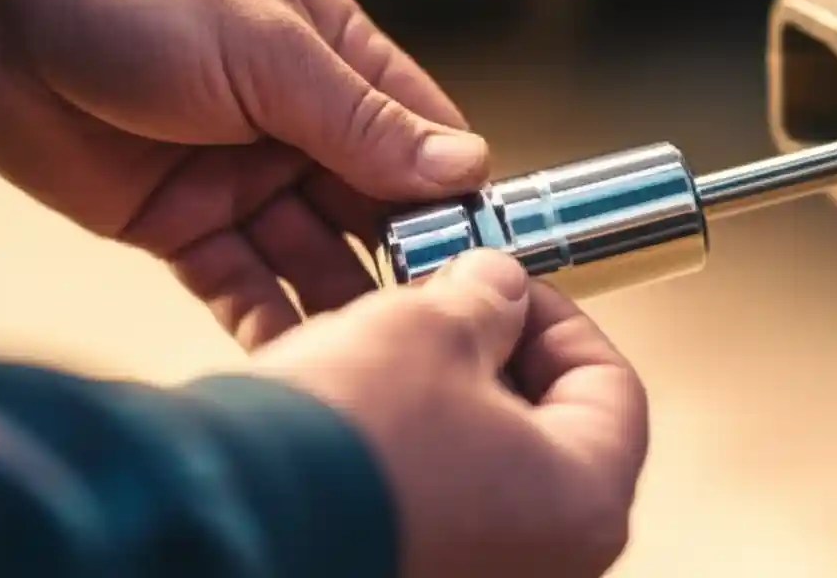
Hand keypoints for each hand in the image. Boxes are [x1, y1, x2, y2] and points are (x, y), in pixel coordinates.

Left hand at [0, 0, 487, 345]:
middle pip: (378, 209)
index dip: (457, 196)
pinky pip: (243, 286)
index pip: (422, 139)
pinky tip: (309, 359)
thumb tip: (465, 167)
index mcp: (336, 63)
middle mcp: (301, 127)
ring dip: (348, 304)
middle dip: (408, 261)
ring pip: (316, 257)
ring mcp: (245, 181)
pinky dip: (273, 323)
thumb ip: (362, 117)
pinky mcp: (188, 229)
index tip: (487, 254)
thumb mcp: (265, 50)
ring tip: (383, 354)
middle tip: (439, 321)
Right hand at [253, 251, 649, 576]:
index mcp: (583, 500)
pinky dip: (404, 443)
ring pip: (479, 459)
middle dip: (493, 352)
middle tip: (451, 308)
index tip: (513, 287)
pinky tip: (357, 397)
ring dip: (441, 393)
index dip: (557, 316)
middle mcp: (544, 559)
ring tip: (393, 343)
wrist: (226, 522)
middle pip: (546, 425)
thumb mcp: (431, 329)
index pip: (610, 385)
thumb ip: (486, 298)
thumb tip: (496, 288)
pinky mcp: (410, 570)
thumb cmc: (342, 451)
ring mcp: (476, 572)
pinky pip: (425, 495)